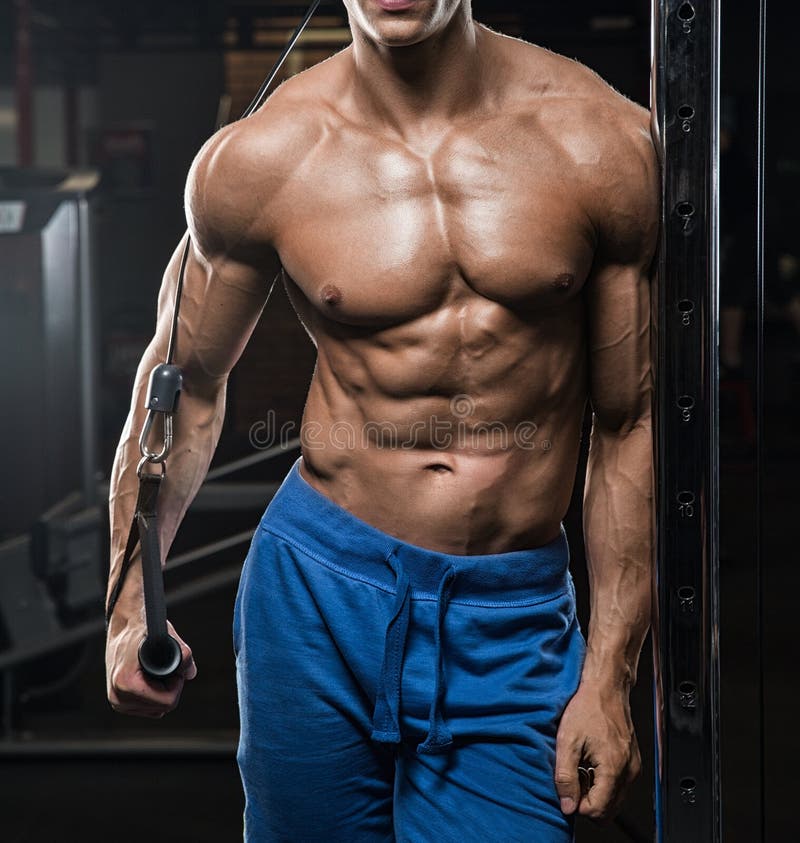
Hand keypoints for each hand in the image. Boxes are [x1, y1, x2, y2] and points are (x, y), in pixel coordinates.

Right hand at [106, 615, 196, 717]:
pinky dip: (155, 696)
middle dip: (171, 687)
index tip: (175, 667)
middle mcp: (118, 697)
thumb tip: (191, 673)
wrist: (122, 627)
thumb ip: (183, 654)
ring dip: (162, 692)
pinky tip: (151, 679)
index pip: (167, 701)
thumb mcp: (166, 636)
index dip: (177, 683)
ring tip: (156, 670)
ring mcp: (117, 701)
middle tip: (167, 667)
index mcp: (126, 683)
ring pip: (156, 710)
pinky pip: (148, 708)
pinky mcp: (118, 702)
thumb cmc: (144, 628)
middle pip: (163, 707)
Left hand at [554, 682, 640, 821]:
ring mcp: (633, 767)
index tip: (568, 789)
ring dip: (596, 793)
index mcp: (613, 768)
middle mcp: (628, 771)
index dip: (578, 805)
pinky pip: (620, 786)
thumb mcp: (567, 741)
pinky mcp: (633, 762)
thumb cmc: (588, 708)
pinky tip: (592, 763)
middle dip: (588, 802)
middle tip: (574, 779)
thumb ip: (565, 777)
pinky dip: (605, 783)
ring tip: (582, 768)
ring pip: (615, 800)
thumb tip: (567, 806)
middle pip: (608, 811)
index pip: (597, 811)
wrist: (605, 689)